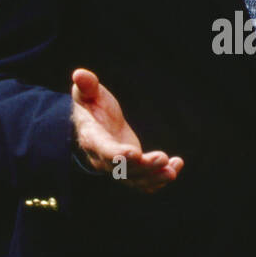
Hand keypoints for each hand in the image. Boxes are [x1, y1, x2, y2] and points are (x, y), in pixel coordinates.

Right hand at [71, 68, 182, 192]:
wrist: (94, 124)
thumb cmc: (91, 105)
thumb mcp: (87, 93)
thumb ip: (86, 85)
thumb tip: (79, 74)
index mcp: (92, 139)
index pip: (104, 151)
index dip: (118, 155)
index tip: (135, 153)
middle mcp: (104, 159)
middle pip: (123, 170)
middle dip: (143, 167)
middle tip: (163, 158)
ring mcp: (118, 168)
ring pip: (136, 180)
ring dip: (155, 176)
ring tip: (173, 168)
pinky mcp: (131, 170)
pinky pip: (145, 182)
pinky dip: (160, 179)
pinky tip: (176, 165)